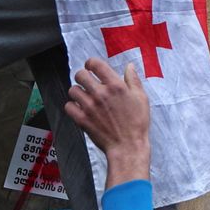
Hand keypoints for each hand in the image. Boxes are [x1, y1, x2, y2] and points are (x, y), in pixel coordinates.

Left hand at [64, 57, 150, 187]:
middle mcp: (100, 93)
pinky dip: (72, 106)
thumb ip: (133, 80)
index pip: (95, 64)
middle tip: (87, 82)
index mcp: (115, 85)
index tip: (91, 67)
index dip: (91, 63)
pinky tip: (80, 108)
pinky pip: (68, 106)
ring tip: (83, 96)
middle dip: (83, 76)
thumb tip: (129, 66)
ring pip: (73, 90)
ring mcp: (90, 107)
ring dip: (77, 91)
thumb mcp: (141, 98)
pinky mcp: (82, 119)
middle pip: (80, 74)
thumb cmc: (137, 123)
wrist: (128, 146)